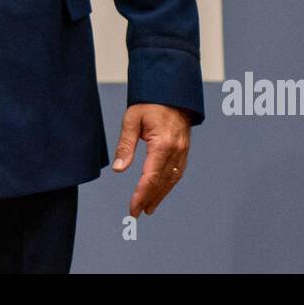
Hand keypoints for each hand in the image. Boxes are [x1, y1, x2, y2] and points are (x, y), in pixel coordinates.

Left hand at [113, 103, 191, 217]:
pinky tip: (161, 191)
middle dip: (148, 199)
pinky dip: (168, 184)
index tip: (133, 209)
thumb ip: (125, 146)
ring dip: (160, 195)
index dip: (141, 195)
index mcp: (163, 144)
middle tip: (136, 213)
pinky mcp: (184, 150)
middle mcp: (176, 150)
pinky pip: (177, 172)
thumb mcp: (132, 120)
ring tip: (148, 208)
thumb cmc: (149, 103)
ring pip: (171, 180)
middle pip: (161, 182)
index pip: (150, 177)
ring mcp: (183, 151)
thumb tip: (119, 169)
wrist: (171, 91)